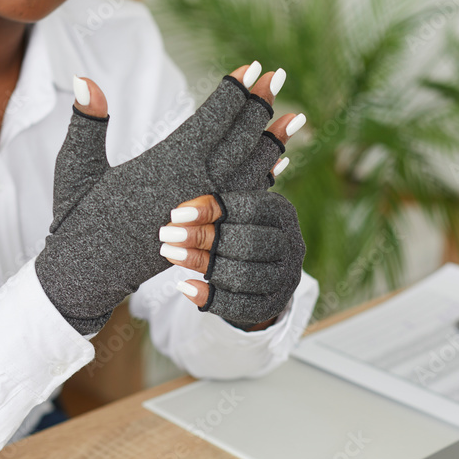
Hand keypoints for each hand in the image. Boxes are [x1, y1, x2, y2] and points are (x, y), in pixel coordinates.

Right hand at [35, 62, 299, 334]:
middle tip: (277, 75)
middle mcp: (194, 188)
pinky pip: (247, 198)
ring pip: (251, 170)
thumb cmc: (79, 218)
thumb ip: (86, 125)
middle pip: (240, 139)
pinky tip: (280, 161)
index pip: (213, 120)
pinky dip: (266, 176)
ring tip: (296, 116)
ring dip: (274, 141)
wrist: (90, 273)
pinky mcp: (208, 228)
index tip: (254, 66)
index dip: (235, 91)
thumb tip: (82, 79)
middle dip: (260, 105)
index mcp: (166, 167)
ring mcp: (206, 211)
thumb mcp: (76, 169)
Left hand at [158, 190, 305, 329]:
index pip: (250, 208)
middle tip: (168, 235)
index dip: (212, 210)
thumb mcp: (236, 209)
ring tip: (171, 254)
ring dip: (202, 264)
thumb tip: (210, 153)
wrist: (260, 275)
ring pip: (244, 275)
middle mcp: (291, 245)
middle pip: (248, 243)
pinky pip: (240, 305)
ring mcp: (285, 278)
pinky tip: (185, 285)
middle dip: (203, 238)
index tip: (177, 213)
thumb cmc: (239, 229)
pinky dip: (210, 297)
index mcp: (282, 213)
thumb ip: (223, 193)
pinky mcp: (272, 305)